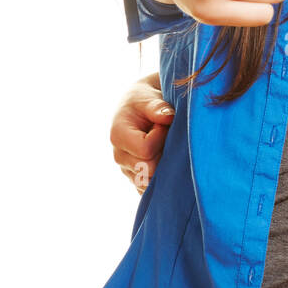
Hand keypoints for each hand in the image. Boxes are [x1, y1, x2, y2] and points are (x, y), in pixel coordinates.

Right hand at [111, 74, 173, 192]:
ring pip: (152, 181)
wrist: (140, 109)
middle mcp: (120, 157)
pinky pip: (152, 188)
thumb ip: (157, 107)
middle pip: (150, 169)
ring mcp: (128, 171)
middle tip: (167, 134)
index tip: (163, 123)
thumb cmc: (143, 101)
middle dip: (164, 152)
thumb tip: (168, 116)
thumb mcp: (148, 98)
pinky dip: (162, 177)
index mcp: (118, 137)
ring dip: (164, 164)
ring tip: (164, 145)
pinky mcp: (137, 179)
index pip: (145, 150)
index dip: (161, 136)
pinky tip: (166, 159)